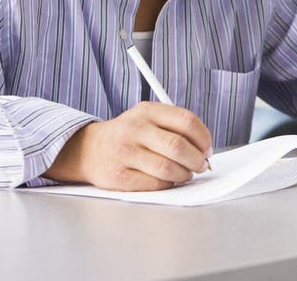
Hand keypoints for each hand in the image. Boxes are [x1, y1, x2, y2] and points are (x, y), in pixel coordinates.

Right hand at [44, 102, 212, 190]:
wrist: (89, 149)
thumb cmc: (128, 135)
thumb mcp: (147, 118)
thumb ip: (175, 127)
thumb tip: (205, 149)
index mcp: (147, 111)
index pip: (186, 120)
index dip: (203, 137)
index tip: (208, 148)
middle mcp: (135, 129)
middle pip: (178, 146)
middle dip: (196, 159)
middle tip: (201, 165)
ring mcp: (125, 152)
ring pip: (167, 168)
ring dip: (183, 174)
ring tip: (185, 173)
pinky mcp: (119, 176)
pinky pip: (154, 184)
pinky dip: (167, 184)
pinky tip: (167, 180)